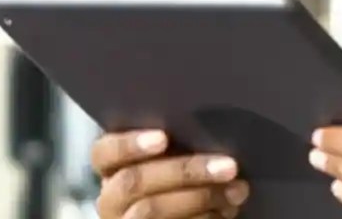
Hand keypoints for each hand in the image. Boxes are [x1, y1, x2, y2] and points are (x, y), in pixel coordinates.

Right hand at [90, 130, 250, 218]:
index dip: (129, 144)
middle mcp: (112, 199)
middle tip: (229, 166)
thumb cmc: (184, 176)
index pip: (104, 152)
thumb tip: (213, 130)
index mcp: (112, 169)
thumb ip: (180, 143)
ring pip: (150, 210)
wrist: (185, 213)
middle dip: (184, 171)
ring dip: (201, 197)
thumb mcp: (176, 158)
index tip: (163, 137)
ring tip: (238, 190)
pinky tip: (226, 211)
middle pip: (133, 181)